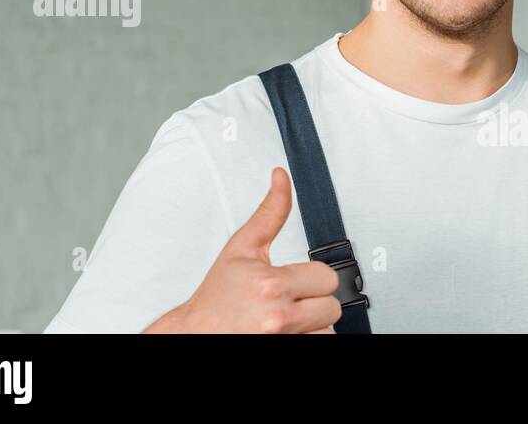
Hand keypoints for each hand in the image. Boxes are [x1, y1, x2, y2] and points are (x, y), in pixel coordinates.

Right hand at [144, 168, 342, 333]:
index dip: (311, 278)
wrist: (195, 332)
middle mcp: (278, 315)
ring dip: (312, 324)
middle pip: (332, 306)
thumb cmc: (216, 296)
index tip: (292, 281)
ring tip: (284, 317)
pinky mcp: (285, 350)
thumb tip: (281, 177)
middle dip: (314, 301)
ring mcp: (283, 337)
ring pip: (327, 329)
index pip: (327, 277)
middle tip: (288, 300)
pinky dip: (306, 337)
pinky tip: (285, 331)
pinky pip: (318, 342)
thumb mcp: (241, 248)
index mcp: (271, 284)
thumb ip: (269, 213)